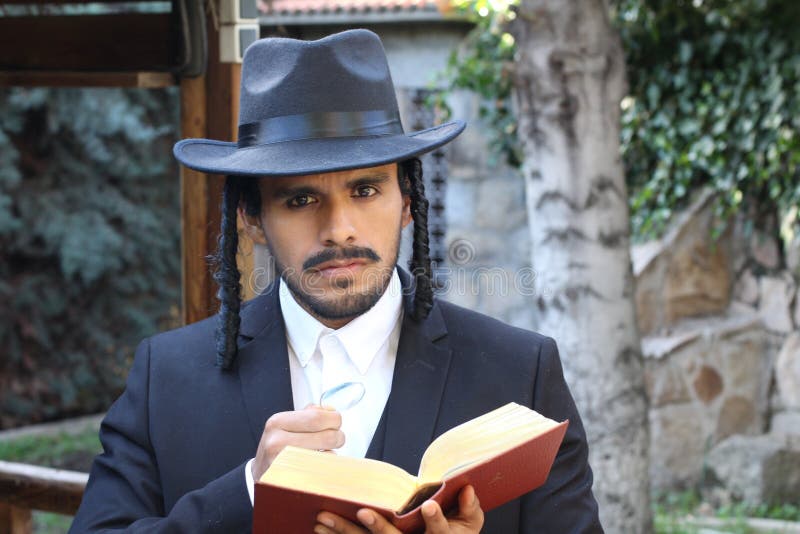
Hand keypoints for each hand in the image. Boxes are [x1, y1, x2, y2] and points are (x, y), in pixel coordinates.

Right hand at [251, 405, 343, 480]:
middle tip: (337, 438)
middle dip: (338, 436)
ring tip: (325, 452)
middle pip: (327, 436)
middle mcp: (277, 442)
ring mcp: (283, 464)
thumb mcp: (286, 425)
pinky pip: (322, 472)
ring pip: (328, 456)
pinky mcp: (292, 481)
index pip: (317, 417)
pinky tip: (318, 465)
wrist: (261, 476)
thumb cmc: (278, 448)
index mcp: (277, 422)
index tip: (336, 422)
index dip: (334, 419)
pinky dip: (326, 468)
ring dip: (333, 453)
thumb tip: (331, 410)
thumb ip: (309, 414)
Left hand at [314, 485, 483, 533]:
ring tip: (325, 518)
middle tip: (363, 512)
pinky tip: (319, 528)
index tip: (428, 506)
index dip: (435, 521)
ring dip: (344, 532)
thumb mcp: (468, 526)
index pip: (440, 533)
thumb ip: (469, 509)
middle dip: (377, 528)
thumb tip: (468, 489)